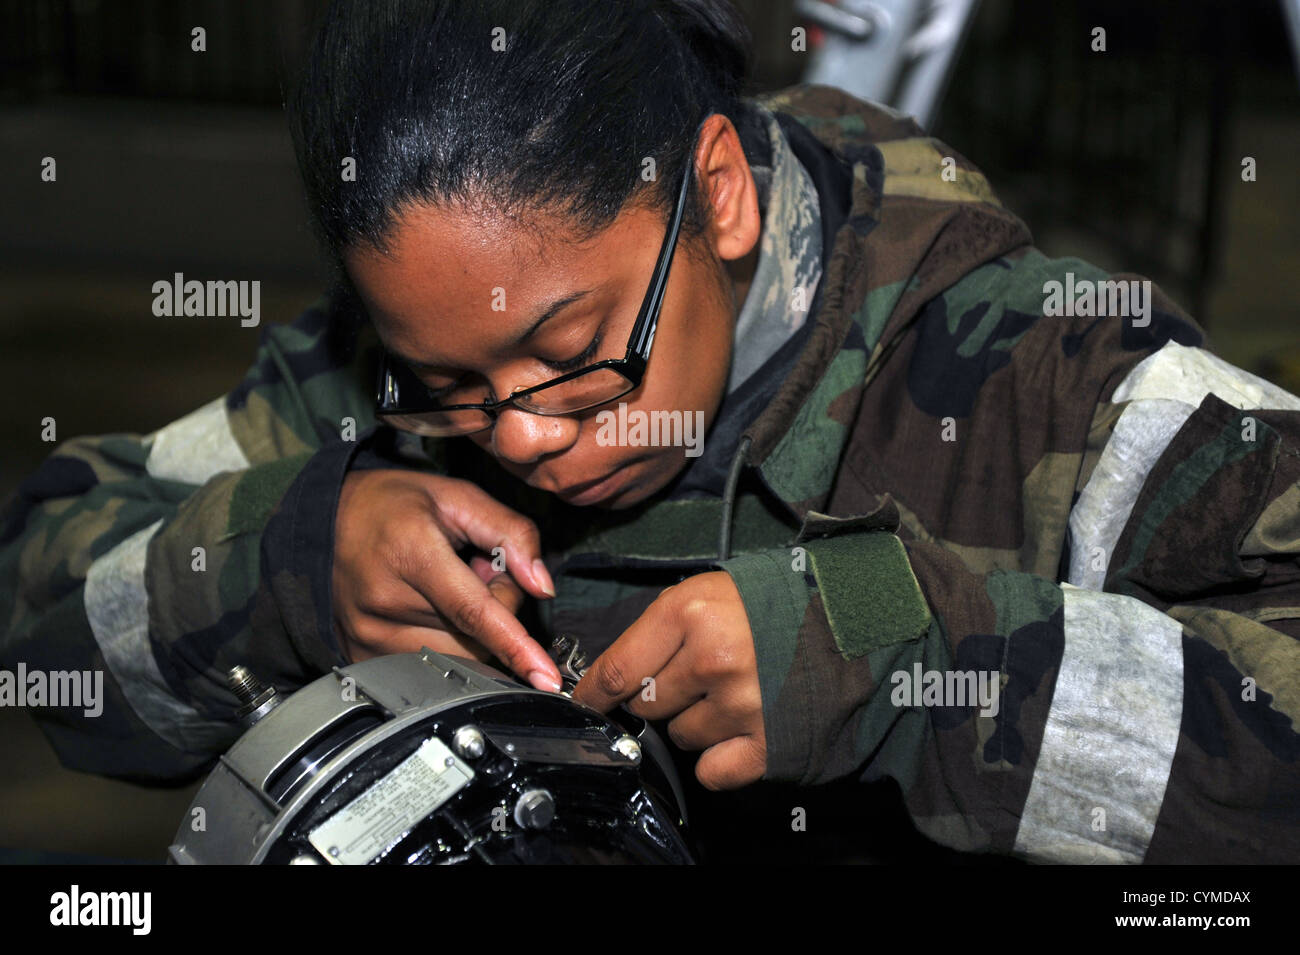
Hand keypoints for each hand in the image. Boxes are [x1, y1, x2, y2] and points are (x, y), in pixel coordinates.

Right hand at [332, 469, 561, 690]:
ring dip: (470, 630)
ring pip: (456, 657)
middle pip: (475, 638)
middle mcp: (385, 601)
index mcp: (412, 553)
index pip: (474, 612)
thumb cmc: (393, 505)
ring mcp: (367, 634)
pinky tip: (428, 609)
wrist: (322, 520)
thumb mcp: (457, 497)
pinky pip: (426, 667)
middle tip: (479, 571)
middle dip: (497, 610)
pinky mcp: (359, 655)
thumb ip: (510, 533)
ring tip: (447, 588)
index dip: (516, 646)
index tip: (545, 678)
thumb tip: (543, 586)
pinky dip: (444, 643)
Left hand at [572, 571, 765, 788]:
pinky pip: (712, 771)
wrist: (852, 621)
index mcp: (690, 612)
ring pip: (680, 736)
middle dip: (661, 696)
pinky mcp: (766, 742)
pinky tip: (742, 727)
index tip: (584, 705)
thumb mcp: (709, 592)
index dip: (594, 694)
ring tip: (731, 694)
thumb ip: (660, 630)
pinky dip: (720, 758)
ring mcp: (741, 704)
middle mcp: (711, 659)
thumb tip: (612, 678)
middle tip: (696, 677)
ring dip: (695, 723)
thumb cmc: (775, 602)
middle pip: (646, 705)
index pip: (617, 669)